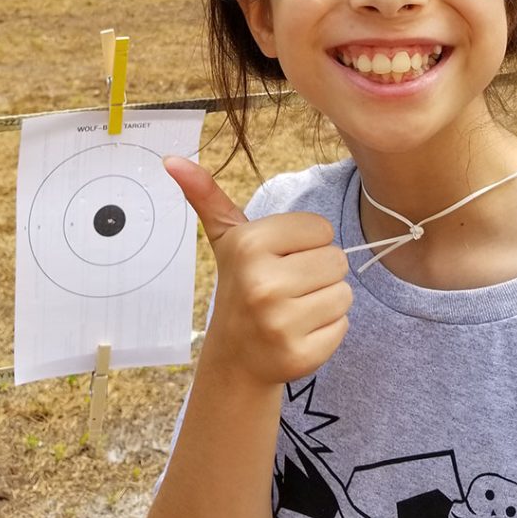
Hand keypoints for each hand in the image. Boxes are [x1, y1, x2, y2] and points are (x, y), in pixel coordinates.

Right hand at [164, 156, 351, 384]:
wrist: (235, 358)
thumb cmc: (240, 286)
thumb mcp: (227, 239)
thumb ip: (207, 195)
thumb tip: (172, 159)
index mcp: (249, 244)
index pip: (322, 229)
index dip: (306, 243)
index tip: (280, 259)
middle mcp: (262, 283)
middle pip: (337, 260)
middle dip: (318, 273)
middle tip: (288, 287)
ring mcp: (279, 322)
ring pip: (344, 293)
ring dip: (326, 301)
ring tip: (294, 309)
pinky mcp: (299, 354)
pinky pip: (343, 326)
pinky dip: (328, 330)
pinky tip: (300, 332)